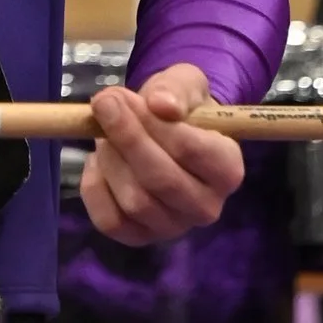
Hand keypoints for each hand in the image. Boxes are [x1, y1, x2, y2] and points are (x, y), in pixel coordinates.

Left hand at [79, 62, 242, 245]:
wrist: (170, 133)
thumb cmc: (183, 109)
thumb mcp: (186, 84)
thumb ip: (176, 89)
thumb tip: (160, 104)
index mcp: (228, 168)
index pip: (191, 150)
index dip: (151, 123)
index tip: (121, 96)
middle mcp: (207, 206)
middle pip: (160, 180)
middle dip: (125, 138)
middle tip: (103, 103)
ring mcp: (174, 227)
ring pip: (134, 201)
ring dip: (110, 159)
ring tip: (103, 131)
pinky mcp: (141, 238)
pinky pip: (110, 221)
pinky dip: (95, 187)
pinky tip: (98, 160)